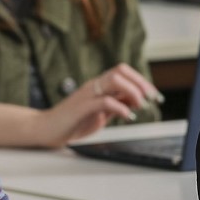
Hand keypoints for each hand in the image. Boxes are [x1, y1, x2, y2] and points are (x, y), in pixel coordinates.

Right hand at [31, 64, 159, 146]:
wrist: (45, 129)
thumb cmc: (72, 122)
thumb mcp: (100, 114)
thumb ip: (116, 106)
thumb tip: (136, 102)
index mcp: (98, 86)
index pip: (123, 72)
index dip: (141, 80)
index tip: (154, 95)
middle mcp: (93, 86)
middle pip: (120, 71)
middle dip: (140, 83)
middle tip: (151, 99)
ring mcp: (86, 95)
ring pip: (114, 79)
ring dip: (132, 91)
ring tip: (138, 106)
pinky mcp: (81, 107)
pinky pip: (104, 101)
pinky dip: (120, 107)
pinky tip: (127, 116)